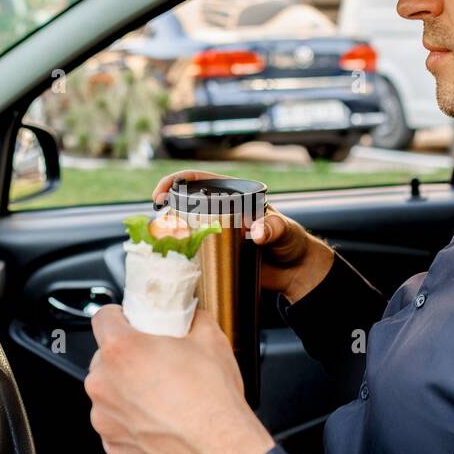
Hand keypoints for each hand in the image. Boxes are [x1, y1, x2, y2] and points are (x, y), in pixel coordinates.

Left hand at [85, 305, 274, 453]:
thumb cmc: (213, 403)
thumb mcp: (211, 339)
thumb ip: (191, 319)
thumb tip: (190, 315)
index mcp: (122, 351)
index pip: (102, 317)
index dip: (120, 316)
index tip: (131, 322)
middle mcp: (104, 384)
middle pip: (105, 357)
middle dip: (127, 357)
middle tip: (158, 363)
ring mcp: (105, 417)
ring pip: (109, 392)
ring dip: (127, 390)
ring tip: (163, 396)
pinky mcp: (113, 444)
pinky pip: (116, 423)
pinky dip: (132, 420)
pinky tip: (160, 420)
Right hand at [152, 169, 334, 303]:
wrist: (295, 272)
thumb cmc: (292, 242)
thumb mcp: (285, 231)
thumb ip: (273, 228)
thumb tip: (255, 232)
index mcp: (235, 196)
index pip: (200, 180)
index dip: (178, 180)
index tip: (163, 190)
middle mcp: (221, 213)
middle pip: (186, 202)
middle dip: (167, 204)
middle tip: (158, 213)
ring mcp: (216, 235)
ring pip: (186, 228)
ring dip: (169, 229)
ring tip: (158, 234)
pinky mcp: (215, 257)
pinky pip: (193, 252)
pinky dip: (180, 253)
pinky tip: (170, 257)